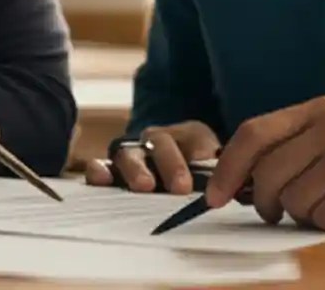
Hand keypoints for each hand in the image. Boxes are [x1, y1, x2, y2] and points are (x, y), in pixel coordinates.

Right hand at [84, 121, 220, 194]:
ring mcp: (133, 154)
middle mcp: (157, 140)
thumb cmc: (197, 177)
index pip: (193, 139)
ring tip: (143, 186)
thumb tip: (225, 183)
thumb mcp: (214, 170)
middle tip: (180, 188)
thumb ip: (218, 173)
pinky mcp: (112, 169)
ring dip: (137, 169)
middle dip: (171, 164)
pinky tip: (101, 179)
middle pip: (161, 143)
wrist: (175, 174)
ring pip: (130, 152)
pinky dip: (100, 170)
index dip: (198, 155)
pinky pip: (102, 165)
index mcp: (189, 136)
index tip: (194, 181)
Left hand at [206, 96, 324, 231]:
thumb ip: (289, 149)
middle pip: (269, 173)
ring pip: (295, 200)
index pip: (254, 133)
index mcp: (318, 109)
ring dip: (307, 215)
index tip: (215, 197)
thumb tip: (234, 182)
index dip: (228, 168)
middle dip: (266, 203)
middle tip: (281, 211)